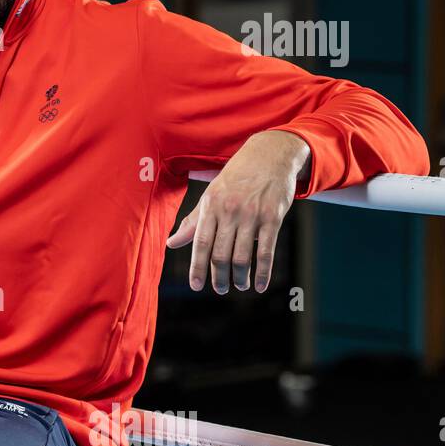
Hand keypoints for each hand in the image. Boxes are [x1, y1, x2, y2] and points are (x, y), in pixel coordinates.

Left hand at [166, 131, 310, 293]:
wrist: (269, 155)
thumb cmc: (235, 178)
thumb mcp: (210, 195)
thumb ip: (192, 222)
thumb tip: (171, 243)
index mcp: (210, 206)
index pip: (200, 243)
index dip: (197, 267)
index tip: (196, 286)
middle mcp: (229, 211)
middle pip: (220, 254)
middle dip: (219, 277)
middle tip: (220, 289)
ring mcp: (252, 215)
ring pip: (242, 256)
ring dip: (239, 277)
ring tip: (238, 286)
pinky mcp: (273, 217)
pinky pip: (267, 251)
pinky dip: (263, 272)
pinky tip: (259, 285)